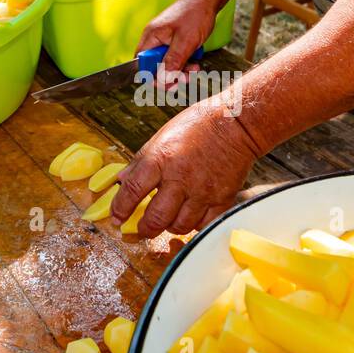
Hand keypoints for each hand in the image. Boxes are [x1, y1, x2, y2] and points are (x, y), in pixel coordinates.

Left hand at [110, 98, 260, 236]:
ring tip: (168, 218)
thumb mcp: (161, 137)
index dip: (121, 209)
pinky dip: (193, 225)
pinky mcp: (222, 198)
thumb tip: (121, 182)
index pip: (133, 191)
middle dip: (145, 228)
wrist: (236, 123)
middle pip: (156, 218)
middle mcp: (180, 177)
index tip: (117, 217)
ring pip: (179, 226)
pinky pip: (203, 225)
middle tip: (142, 227)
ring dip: (169, 226)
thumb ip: (140, 162)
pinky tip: (190, 216)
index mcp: (161, 158)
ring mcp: (203, 191)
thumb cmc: (198, 126)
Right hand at [135, 0, 217, 73]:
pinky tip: (196, 60)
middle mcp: (155, 40)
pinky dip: (186, 63)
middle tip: (185, 79)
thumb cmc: (195, 14)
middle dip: (171, 76)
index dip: (152, 76)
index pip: (142, 64)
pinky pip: (177, 59)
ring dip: (182, 71)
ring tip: (195, 68)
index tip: (167, 83)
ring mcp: (165, 42)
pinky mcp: (175, 43)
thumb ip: (172, 61)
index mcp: (151, 38)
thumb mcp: (185, 41)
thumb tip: (162, 80)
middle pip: (156, 68)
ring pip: (168, 65)